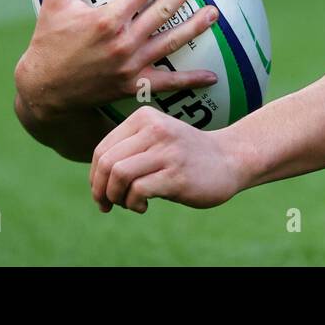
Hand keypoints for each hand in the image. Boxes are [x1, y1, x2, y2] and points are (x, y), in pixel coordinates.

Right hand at [16, 0, 220, 119]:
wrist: (44, 89)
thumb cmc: (49, 42)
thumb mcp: (55, 1)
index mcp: (106, 20)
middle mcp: (123, 42)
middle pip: (163, 11)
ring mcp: (131, 65)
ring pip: (171, 42)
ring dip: (195, 26)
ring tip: (214, 12)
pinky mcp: (134, 85)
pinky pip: (168, 83)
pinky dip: (191, 80)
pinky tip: (212, 76)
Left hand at [90, 107, 248, 212]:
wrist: (230, 159)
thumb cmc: (186, 155)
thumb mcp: (157, 139)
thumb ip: (128, 149)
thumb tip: (95, 180)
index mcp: (145, 118)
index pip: (102, 149)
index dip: (94, 176)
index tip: (101, 192)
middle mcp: (156, 129)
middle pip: (106, 162)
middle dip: (99, 190)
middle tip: (107, 204)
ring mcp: (168, 151)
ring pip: (119, 174)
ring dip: (115, 197)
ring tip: (127, 204)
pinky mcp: (177, 174)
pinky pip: (138, 190)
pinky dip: (133, 204)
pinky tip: (143, 206)